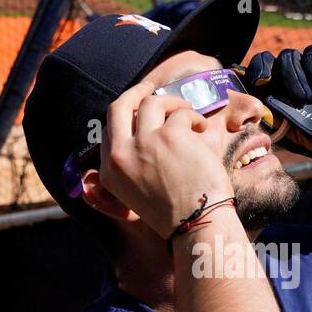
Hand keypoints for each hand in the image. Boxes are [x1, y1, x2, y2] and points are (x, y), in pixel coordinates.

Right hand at [99, 80, 234, 236]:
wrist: (196, 223)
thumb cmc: (175, 214)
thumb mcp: (136, 195)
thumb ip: (131, 167)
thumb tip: (140, 136)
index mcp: (110, 171)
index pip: (109, 130)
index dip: (126, 117)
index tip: (139, 110)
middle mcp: (121, 154)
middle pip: (119, 106)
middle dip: (136, 91)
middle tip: (150, 87)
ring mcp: (144, 142)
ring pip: (152, 103)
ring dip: (173, 103)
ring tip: (188, 115)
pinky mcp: (170, 135)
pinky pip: (182, 113)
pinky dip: (194, 117)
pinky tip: (202, 129)